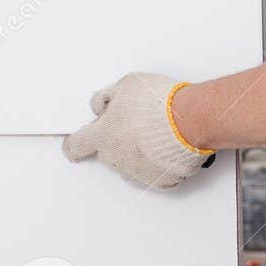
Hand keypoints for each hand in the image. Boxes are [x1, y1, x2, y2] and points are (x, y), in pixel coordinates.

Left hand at [62, 73, 214, 189]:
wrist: (192, 120)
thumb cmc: (161, 103)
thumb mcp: (128, 83)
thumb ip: (106, 96)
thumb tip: (99, 105)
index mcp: (103, 135)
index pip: (77, 145)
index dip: (74, 144)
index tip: (74, 145)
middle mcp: (117, 158)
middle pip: (107, 153)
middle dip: (117, 141)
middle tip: (136, 125)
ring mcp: (138, 172)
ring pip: (130, 165)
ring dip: (138, 153)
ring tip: (158, 134)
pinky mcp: (160, 181)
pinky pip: (154, 174)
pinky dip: (159, 164)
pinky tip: (168, 148)